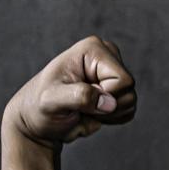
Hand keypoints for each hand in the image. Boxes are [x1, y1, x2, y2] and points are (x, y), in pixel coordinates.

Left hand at [5, 36, 136, 145]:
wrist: (37, 120)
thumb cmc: (39, 106)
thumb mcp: (51, 100)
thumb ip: (79, 97)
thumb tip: (109, 103)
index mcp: (93, 49)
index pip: (122, 79)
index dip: (105, 95)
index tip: (79, 97)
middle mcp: (107, 57)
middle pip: (129, 90)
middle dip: (107, 106)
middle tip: (80, 105)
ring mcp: (112, 74)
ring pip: (131, 100)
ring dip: (108, 114)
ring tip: (84, 108)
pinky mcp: (116, 90)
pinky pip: (129, 110)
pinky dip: (111, 118)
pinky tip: (91, 112)